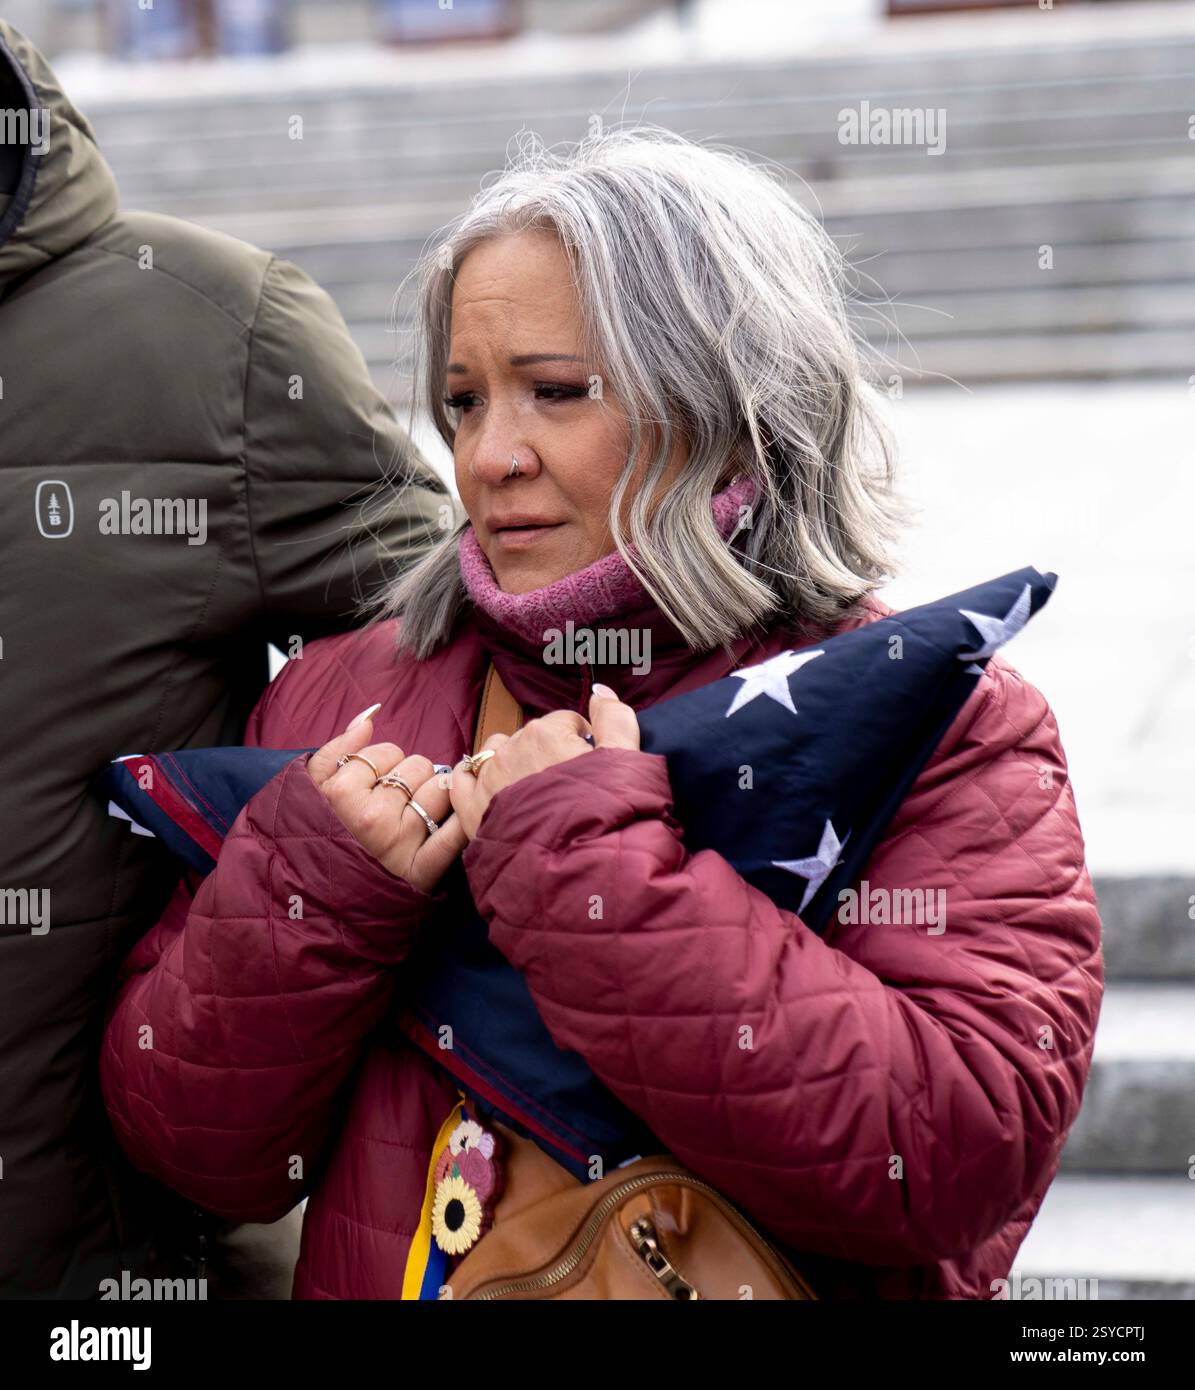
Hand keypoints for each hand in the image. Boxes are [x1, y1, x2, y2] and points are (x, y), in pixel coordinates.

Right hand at [309, 706, 466, 894]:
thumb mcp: (315, 784)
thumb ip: (339, 746)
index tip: (372, 782)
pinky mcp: (421, 871)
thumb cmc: (323, 828)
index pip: (387, 751)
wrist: (322, 890)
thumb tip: (370, 716)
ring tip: (415, 814)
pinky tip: (457, 820)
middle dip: (409, 777)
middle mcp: (372, 819)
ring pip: (442, 790)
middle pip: (418, 766)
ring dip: (434, 797)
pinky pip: (454, 835)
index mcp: (343, 794)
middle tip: (394, 800)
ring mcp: (399, 845)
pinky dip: (461, 825)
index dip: (382, 762)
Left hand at [449, 684, 639, 840]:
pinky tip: (489, 790)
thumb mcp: (626, 761)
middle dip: (546, 754)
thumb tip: (601, 690)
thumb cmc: (605, 816)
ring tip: (532, 791)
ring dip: (510, 763)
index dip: (581, 741)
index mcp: (547, 732)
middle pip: (529, 737)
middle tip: (566, 786)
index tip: (590, 765)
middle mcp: (512, 749)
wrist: (576, 868)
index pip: (565, 721)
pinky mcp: (472, 809)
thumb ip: (615, 718)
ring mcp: (488, 779)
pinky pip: (463, 779)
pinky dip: (474, 779)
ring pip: (494, 753)